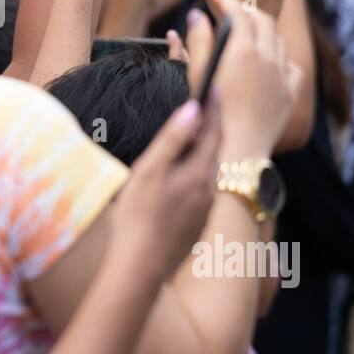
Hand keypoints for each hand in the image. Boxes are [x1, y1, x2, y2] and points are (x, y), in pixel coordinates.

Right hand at [111, 91, 222, 278]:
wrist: (141, 266)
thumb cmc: (139, 216)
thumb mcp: (150, 170)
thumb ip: (173, 138)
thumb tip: (194, 108)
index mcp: (199, 173)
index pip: (213, 131)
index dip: (214, 108)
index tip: (214, 87)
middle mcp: (209, 191)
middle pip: (213, 152)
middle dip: (209, 129)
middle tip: (202, 108)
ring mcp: (204, 211)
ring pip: (206, 174)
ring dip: (200, 155)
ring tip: (188, 141)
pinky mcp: (196, 227)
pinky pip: (200, 193)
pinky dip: (192, 178)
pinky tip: (177, 182)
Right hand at [209, 0, 300, 160]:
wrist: (236, 149)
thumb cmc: (210, 114)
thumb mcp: (197, 74)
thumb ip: (197, 41)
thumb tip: (196, 15)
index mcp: (243, 49)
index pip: (238, 11)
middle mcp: (268, 57)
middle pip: (264, 20)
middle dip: (248, 10)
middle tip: (234, 11)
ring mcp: (282, 75)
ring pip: (279, 41)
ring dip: (265, 32)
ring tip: (251, 35)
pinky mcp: (290, 93)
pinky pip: (291, 67)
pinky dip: (281, 59)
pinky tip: (271, 64)